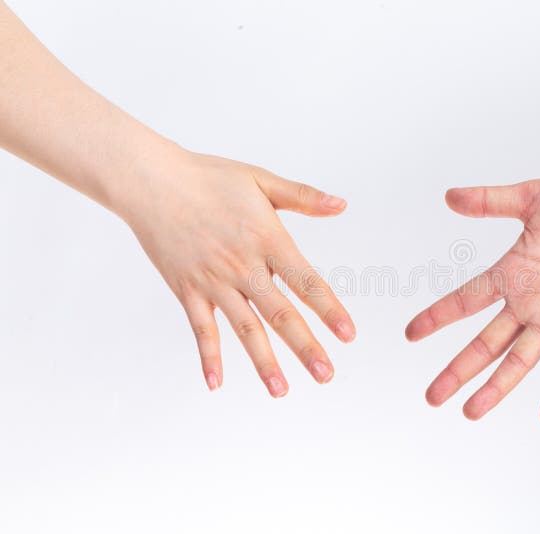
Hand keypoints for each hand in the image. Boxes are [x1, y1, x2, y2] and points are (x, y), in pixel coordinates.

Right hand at [123, 150, 355, 395]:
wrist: (150, 180)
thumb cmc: (209, 177)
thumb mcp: (261, 180)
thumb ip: (303, 197)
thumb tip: (342, 205)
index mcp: (267, 239)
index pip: (306, 281)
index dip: (329, 309)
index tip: (348, 335)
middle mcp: (243, 266)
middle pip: (280, 314)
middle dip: (305, 347)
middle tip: (326, 375)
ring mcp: (213, 281)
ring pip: (244, 329)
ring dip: (264, 362)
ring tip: (281, 390)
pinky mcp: (187, 289)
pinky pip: (201, 329)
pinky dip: (208, 357)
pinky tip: (215, 384)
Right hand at [406, 179, 539, 422]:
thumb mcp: (532, 197)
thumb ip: (490, 201)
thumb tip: (449, 196)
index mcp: (512, 273)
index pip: (465, 300)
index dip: (438, 316)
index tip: (410, 335)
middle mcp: (529, 302)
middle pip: (485, 343)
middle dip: (459, 369)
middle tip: (433, 396)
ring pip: (519, 359)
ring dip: (496, 386)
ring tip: (472, 412)